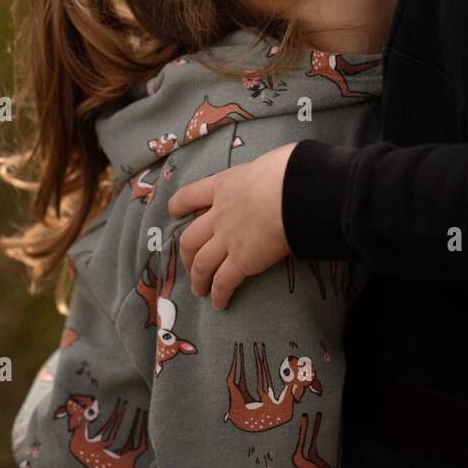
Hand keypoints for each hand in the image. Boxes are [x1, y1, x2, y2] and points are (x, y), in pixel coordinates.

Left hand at [167, 143, 297, 309]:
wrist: (293, 192)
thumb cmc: (287, 171)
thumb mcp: (268, 163)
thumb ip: (264, 171)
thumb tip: (280, 171)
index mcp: (223, 186)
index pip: (190, 195)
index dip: (179, 206)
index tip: (174, 212)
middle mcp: (219, 214)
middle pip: (190, 238)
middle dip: (186, 254)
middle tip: (189, 264)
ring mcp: (227, 239)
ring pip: (201, 264)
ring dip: (198, 279)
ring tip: (199, 291)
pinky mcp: (241, 261)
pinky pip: (223, 283)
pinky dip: (219, 295)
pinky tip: (219, 304)